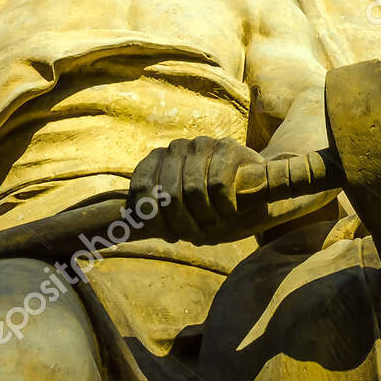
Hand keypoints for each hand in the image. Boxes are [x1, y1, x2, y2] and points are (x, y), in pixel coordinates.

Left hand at [128, 137, 266, 244]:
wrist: (256, 190)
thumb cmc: (212, 207)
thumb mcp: (181, 215)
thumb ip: (155, 217)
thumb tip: (124, 226)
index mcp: (158, 160)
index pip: (143, 185)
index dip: (153, 216)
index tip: (170, 236)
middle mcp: (177, 148)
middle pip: (168, 193)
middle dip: (183, 223)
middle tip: (197, 237)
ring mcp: (202, 144)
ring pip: (193, 188)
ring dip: (205, 217)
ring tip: (215, 227)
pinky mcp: (228, 146)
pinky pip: (219, 183)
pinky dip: (223, 206)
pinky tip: (230, 213)